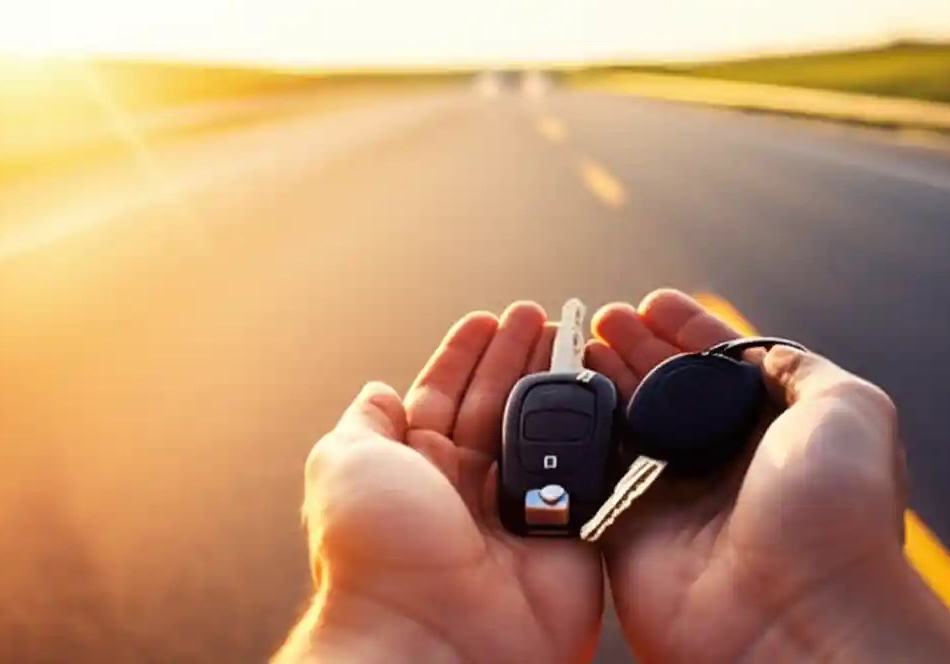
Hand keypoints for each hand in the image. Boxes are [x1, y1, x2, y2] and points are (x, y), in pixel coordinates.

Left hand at [277, 303, 602, 663]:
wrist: (432, 639)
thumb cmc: (378, 557)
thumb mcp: (343, 465)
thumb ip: (364, 423)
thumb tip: (378, 392)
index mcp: (416, 469)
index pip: (446, 395)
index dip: (468, 354)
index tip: (491, 318)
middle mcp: (467, 488)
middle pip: (501, 404)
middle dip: (521, 356)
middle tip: (544, 317)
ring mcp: (519, 511)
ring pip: (546, 434)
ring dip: (561, 384)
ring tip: (578, 339)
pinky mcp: (567, 536)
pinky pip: (589, 477)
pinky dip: (599, 437)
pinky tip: (605, 396)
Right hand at [586, 289, 949, 662]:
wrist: (799, 614)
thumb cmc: (837, 512)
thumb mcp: (851, 408)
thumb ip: (804, 369)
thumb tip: (768, 352)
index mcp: (774, 435)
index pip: (722, 369)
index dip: (687, 331)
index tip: (655, 302)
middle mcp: (724, 466)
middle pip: (667, 391)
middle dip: (635, 348)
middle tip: (605, 316)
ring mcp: (674, 501)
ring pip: (626, 427)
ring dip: (600, 382)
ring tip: (576, 342)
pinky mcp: (629, 537)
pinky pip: (591, 480)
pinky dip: (572, 441)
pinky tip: (558, 400)